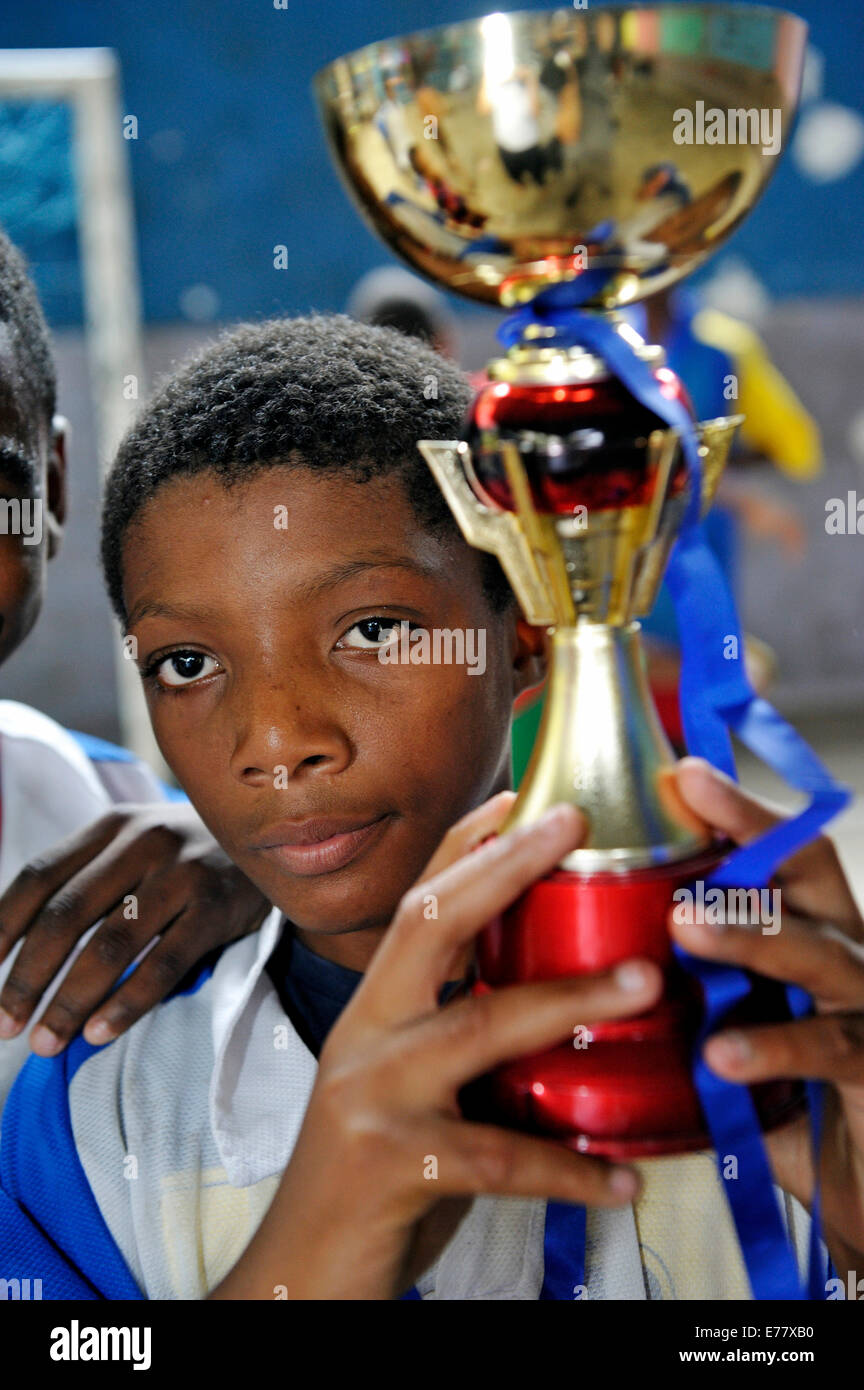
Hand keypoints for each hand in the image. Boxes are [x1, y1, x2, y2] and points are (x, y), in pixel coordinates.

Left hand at [0, 802, 269, 1055]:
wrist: (275, 837)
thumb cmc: (188, 855)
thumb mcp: (135, 846)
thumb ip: (87, 879)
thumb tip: (16, 948)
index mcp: (110, 825)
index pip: (37, 877)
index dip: (1, 929)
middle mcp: (141, 841)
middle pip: (65, 916)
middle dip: (27, 978)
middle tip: (5, 1027)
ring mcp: (183, 872)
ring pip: (110, 945)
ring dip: (70, 1000)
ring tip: (46, 1043)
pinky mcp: (218, 906)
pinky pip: (164, 964)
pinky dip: (127, 1003)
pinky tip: (99, 1032)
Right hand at [212, 792, 663, 1299]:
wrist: (300, 1274)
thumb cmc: (369, 1175)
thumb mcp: (407, 1088)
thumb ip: (459, 1038)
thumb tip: (558, 999)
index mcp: (372, 1011)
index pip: (416, 905)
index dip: (464, 844)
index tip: (517, 794)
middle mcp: (364, 1037)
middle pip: (430, 926)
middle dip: (503, 865)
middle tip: (573, 823)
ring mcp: (373, 1097)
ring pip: (477, 1027)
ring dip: (569, 1000)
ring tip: (644, 982)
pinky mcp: (395, 1166)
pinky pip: (499, 1159)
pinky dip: (568, 1168)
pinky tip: (623, 1176)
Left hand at [668, 757, 863, 1280]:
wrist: (861, 1189)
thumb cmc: (787, 1099)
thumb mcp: (734, 1027)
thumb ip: (686, 988)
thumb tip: (582, 954)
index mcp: (807, 933)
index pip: (781, 853)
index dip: (741, 810)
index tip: (687, 772)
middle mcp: (843, 955)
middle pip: (812, 875)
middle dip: (752, 838)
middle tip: (689, 811)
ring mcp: (863, 1009)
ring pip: (819, 955)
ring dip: (750, 935)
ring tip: (685, 926)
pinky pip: (827, 1051)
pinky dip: (773, 1049)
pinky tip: (722, 1053)